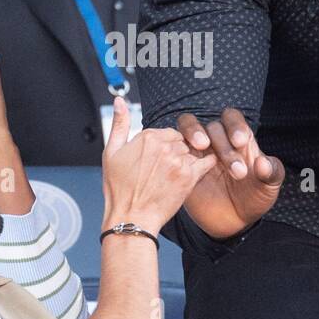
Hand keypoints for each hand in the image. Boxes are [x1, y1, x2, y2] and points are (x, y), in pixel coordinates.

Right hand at [101, 100, 217, 235]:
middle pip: (180, 140)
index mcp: (147, 136)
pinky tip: (196, 171)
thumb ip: (119, 123)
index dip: (163, 145)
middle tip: (166, 169)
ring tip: (175, 175)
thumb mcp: (111, 152)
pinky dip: (205, 164)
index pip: (167, 132)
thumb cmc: (119, 189)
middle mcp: (165, 146)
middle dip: (176, 151)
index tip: (157, 158)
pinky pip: (206, 162)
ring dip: (187, 160)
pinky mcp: (190, 177)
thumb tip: (119, 100)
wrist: (131, 217)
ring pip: (192, 151)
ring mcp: (179, 161)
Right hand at [176, 108, 283, 239]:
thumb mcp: (269, 187)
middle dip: (224, 147)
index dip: (235, 125)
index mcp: (238, 139)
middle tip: (239, 173)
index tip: (240, 142)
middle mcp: (217, 141)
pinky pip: (174, 150)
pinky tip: (190, 167)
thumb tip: (263, 162)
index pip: (232, 118)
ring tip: (202, 146)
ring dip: (194, 132)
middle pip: (213, 127)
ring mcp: (198, 153)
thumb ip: (272, 173)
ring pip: (188, 128)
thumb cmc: (254, 198)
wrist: (234, 222)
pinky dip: (179, 151)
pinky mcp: (184, 167)